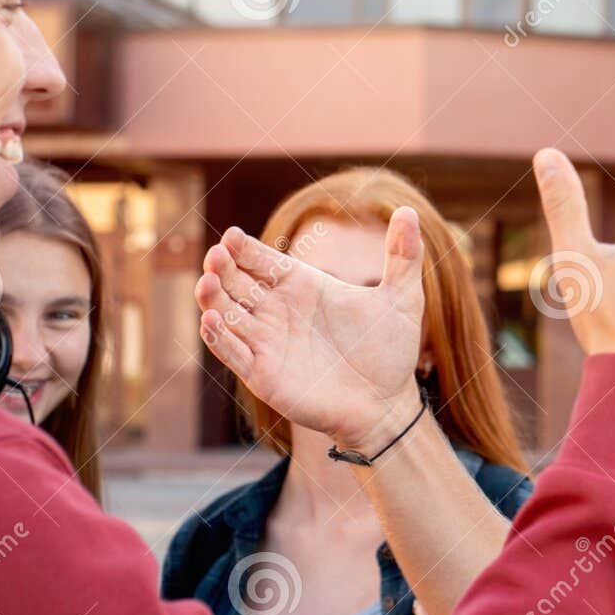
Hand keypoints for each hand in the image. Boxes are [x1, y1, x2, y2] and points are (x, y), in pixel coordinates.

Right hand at [194, 208, 425, 452]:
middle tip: (217, 255)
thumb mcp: (403, 298)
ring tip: (207, 282)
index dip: (245, 249)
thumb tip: (408, 210)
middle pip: (238, 283)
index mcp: (305, 286)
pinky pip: (232, 353)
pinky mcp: (264, 374)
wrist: (387, 403)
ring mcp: (268, 342)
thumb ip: (403, 255)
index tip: (233, 236)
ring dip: (212, 299)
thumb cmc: (391, 350)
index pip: (264, 261)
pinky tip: (210, 321)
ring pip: (227, 314)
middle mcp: (280, 311)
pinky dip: (218, 337)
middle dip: (223, 268)